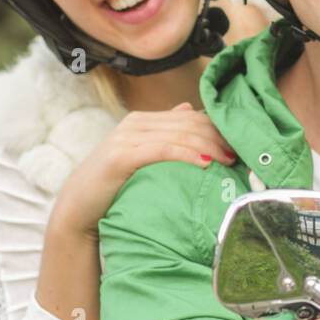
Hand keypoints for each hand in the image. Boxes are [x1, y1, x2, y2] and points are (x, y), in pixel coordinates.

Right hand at [50, 104, 236, 239]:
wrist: (78, 209)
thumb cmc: (115, 187)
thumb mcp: (141, 157)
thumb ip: (164, 134)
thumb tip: (189, 110)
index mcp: (143, 120)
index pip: (191, 117)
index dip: (218, 128)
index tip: (240, 144)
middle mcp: (135, 123)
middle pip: (189, 123)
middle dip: (219, 137)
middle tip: (241, 153)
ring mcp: (127, 137)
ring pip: (179, 134)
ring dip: (209, 145)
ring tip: (230, 159)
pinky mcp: (121, 155)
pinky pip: (162, 150)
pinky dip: (186, 154)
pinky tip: (205, 162)